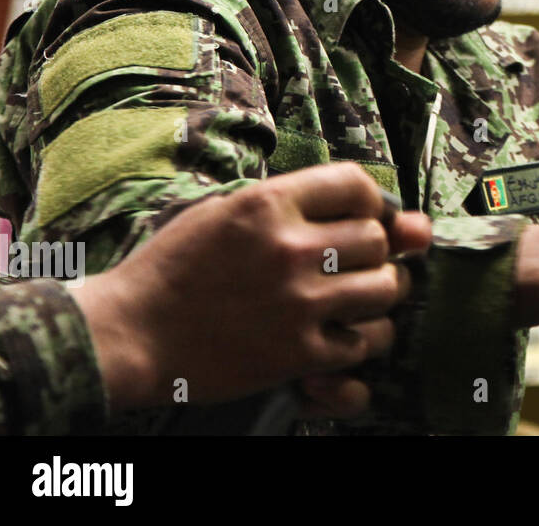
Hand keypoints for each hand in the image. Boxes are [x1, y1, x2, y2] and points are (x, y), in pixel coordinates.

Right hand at [73, 163, 432, 415]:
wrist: (129, 333)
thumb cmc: (177, 267)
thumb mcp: (229, 212)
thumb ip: (307, 204)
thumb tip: (409, 221)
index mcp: (269, 202)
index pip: (358, 185)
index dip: (369, 204)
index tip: (358, 220)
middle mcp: (290, 247)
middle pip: (378, 239)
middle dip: (374, 253)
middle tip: (351, 266)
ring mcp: (297, 302)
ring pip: (386, 289)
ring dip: (377, 296)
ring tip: (353, 300)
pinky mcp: (297, 353)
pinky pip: (364, 343)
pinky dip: (359, 342)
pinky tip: (336, 336)